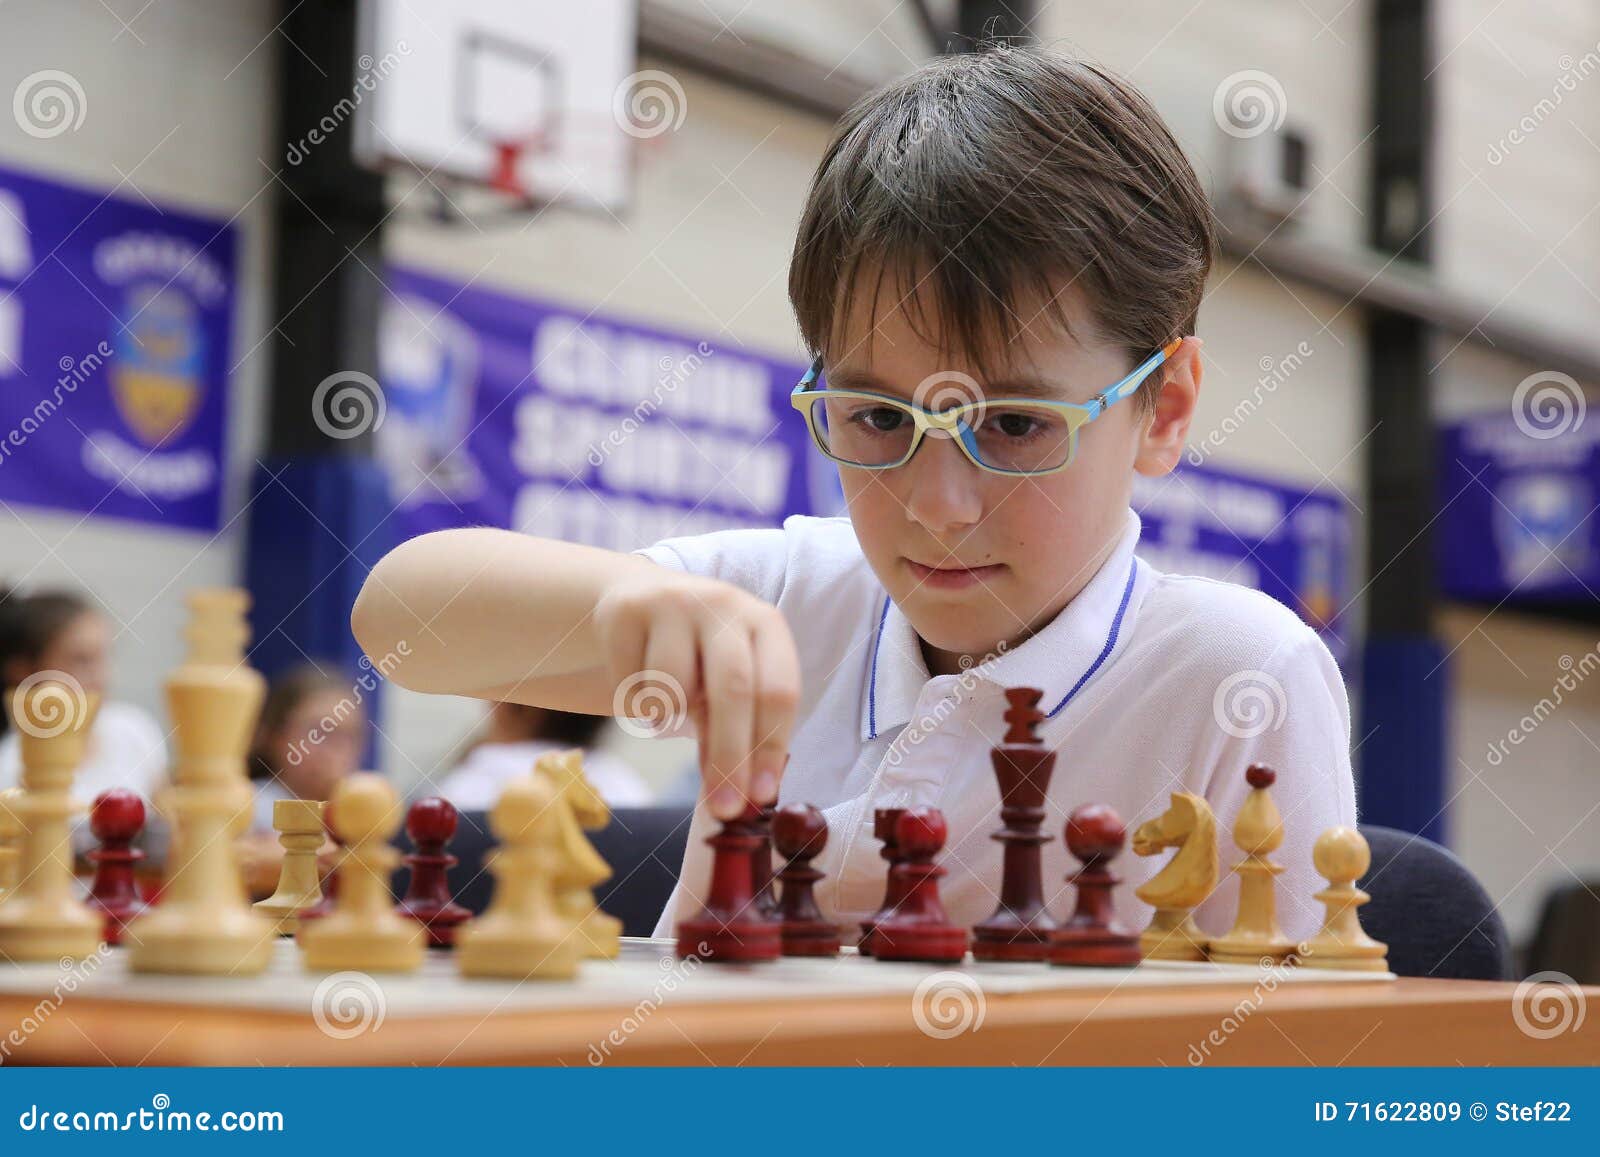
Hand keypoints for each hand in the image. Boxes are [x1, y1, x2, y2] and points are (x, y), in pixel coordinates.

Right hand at [595, 570, 799, 819]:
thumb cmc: (696, 654)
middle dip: (728, 756)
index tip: (760, 797)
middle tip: (722, 807)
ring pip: (673, 688)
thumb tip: (741, 799)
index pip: (778, 690)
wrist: (638, 598)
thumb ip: (738, 731)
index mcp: (766, 624)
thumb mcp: (725, 683)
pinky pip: (630, 682)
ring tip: (667, 704)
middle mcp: (725, 605)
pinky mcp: (627, 609)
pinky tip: (639, 678)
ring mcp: (675, 601)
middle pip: (733, 689)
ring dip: (668, 716)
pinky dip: (635, 700)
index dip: (770, 747)